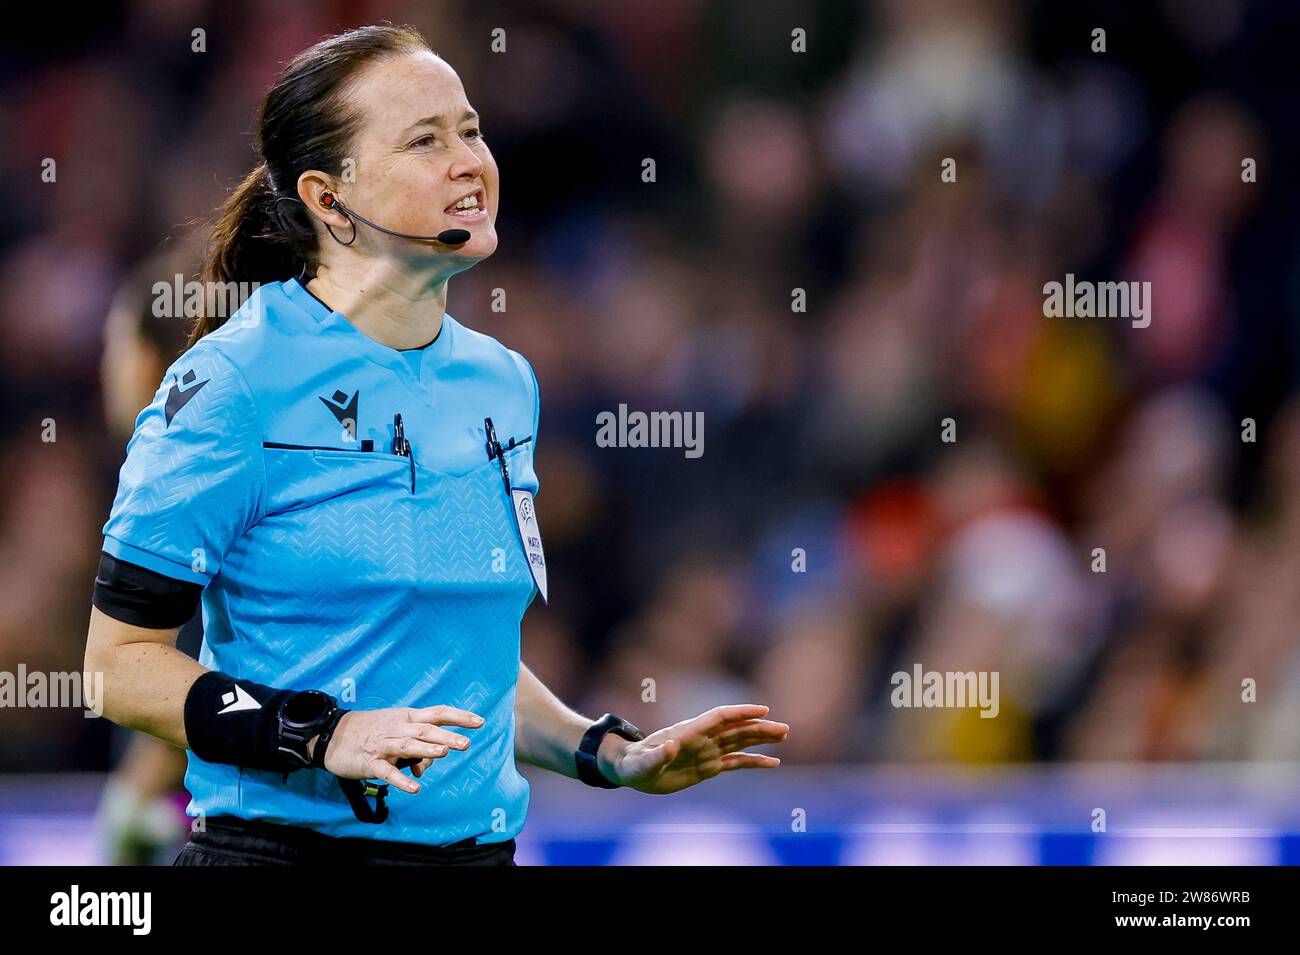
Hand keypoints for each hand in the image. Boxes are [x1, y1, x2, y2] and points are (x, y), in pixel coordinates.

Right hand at [314, 705, 482, 793]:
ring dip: (426, 749)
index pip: (438, 713)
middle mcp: (398, 728)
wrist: (332, 734)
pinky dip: (401, 779)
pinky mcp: (369, 762)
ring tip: (444, 754)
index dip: (459, 717)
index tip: (479, 722)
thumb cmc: (370, 731)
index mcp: (407, 718)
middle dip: (446, 736)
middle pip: (426, 730)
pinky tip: (415, 787)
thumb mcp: (395, 733)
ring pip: (408, 745)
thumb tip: (425, 768)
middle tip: (466, 744)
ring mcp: (383, 745)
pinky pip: (387, 771)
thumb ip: (415, 748)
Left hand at [601, 704, 787, 794]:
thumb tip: (671, 746)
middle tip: (784, 728)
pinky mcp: (708, 767)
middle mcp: (702, 738)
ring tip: (783, 735)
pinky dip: (754, 762)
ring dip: (761, 739)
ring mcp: (707, 751)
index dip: (740, 712)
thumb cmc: (634, 764)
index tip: (762, 710)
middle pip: (736, 729)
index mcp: (688, 732)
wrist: (631, 770)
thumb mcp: (642, 763)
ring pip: (740, 742)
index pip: (719, 717)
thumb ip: (657, 755)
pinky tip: (772, 763)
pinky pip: (736, 762)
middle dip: (759, 727)